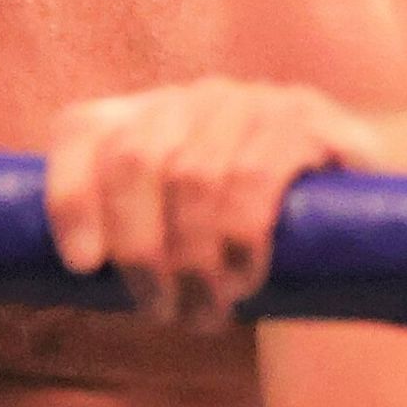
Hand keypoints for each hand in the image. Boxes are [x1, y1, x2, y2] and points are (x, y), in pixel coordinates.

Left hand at [45, 78, 387, 331]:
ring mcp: (243, 101)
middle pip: (133, 160)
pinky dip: (238, 237)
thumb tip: (81, 272)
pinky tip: (241, 277)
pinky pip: (253, 177)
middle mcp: (184, 98)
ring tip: (202, 309)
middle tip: (157, 309)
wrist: (337, 192)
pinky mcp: (300, 121)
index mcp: (136, 113)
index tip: (83, 266)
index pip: (78, 131)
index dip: (69, 196)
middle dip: (138, 247)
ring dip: (192, 257)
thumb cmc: (234, 217)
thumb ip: (121, 229)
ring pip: (193, 177)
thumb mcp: (170, 217)